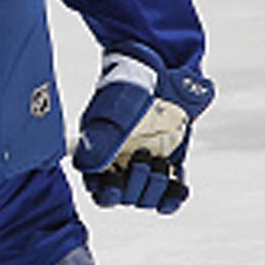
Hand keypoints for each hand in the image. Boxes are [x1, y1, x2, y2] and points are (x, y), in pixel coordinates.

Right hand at [70, 42, 213, 213]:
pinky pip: (172, 193)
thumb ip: (100, 141)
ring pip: (147, 198)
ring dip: (155, 188)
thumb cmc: (129, 85)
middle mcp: (121, 163)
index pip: (98, 190)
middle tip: (142, 157)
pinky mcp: (171, 160)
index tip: (115, 183)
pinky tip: (179, 185)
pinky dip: (176, 194)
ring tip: (159, 161)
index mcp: (98, 153)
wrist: (163, 66)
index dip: (106, 193)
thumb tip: (85, 167)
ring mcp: (146, 162)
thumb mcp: (113, 113)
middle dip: (134, 186)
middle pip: (124, 198)